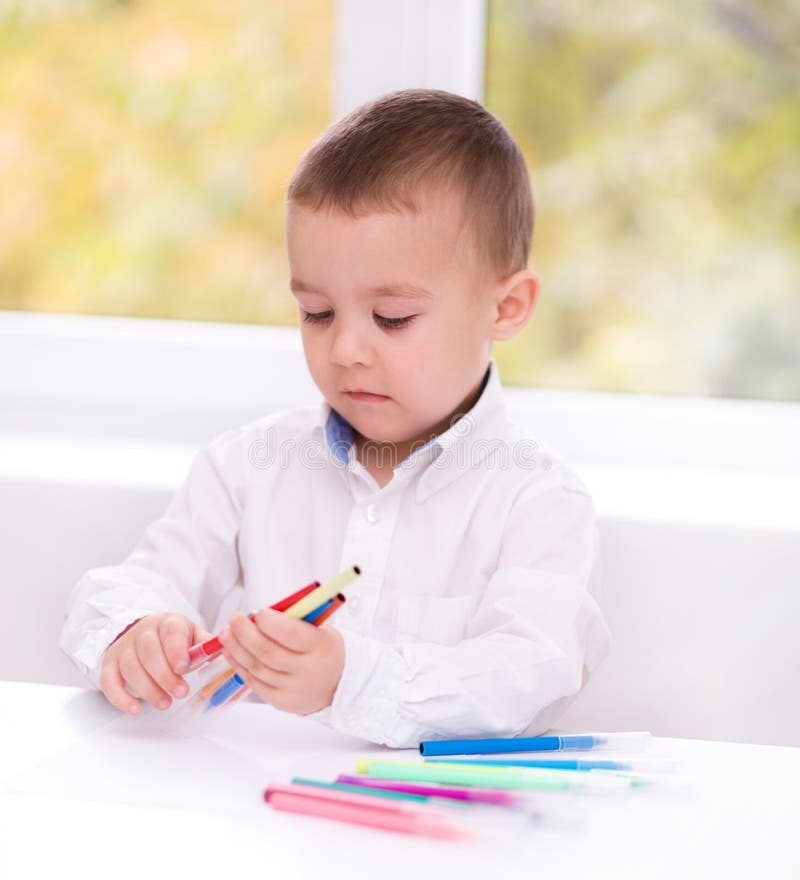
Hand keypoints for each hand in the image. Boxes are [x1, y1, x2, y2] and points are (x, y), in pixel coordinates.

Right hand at [100, 613, 211, 714]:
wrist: (144, 631)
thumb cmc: (173, 638)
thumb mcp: (192, 635)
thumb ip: (206, 643)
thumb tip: (225, 646)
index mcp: (168, 622)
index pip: (171, 632)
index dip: (176, 650)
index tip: (184, 668)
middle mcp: (143, 631)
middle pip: (149, 652)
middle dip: (165, 675)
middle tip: (180, 693)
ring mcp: (124, 647)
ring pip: (131, 668)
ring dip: (148, 689)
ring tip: (164, 703)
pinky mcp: (110, 663)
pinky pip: (109, 681)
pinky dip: (120, 697)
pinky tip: (135, 709)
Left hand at [218, 609, 344, 714]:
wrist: (338, 684)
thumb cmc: (325, 650)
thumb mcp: (321, 629)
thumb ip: (295, 619)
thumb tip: (261, 614)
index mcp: (320, 646)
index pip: (290, 633)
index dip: (269, 622)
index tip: (257, 612)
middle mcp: (307, 670)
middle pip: (267, 651)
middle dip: (245, 633)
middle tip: (234, 620)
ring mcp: (293, 688)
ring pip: (257, 668)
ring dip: (237, 649)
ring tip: (227, 634)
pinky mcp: (281, 700)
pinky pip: (254, 682)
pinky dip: (240, 666)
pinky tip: (231, 653)